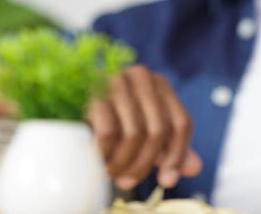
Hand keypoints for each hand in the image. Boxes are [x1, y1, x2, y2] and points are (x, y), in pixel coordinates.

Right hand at [87, 64, 201, 189]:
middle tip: (128, 183)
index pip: (181, 123)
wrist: (65, 102)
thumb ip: (170, 147)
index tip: (167, 180)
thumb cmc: (113, 119)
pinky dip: (105, 154)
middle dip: (144, 164)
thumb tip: (195, 168)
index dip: (177, 155)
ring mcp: (117, 80)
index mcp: (160, 84)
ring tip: (113, 175)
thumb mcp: (145, 131)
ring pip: (135, 133)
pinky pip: (108, 132)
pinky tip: (99, 163)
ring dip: (123, 163)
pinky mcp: (92, 92)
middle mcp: (142, 77)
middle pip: (158, 130)